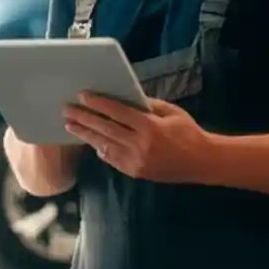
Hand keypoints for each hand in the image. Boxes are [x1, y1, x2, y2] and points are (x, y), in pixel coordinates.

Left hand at [63, 93, 213, 182]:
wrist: (201, 162)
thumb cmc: (188, 132)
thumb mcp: (171, 112)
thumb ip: (147, 105)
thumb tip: (125, 99)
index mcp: (149, 127)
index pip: (117, 112)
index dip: (98, 103)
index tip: (83, 96)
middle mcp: (140, 145)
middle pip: (105, 129)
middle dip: (84, 118)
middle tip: (67, 110)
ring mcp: (136, 161)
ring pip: (104, 146)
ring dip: (86, 135)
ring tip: (71, 126)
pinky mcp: (135, 172)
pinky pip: (112, 159)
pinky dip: (101, 149)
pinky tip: (92, 142)